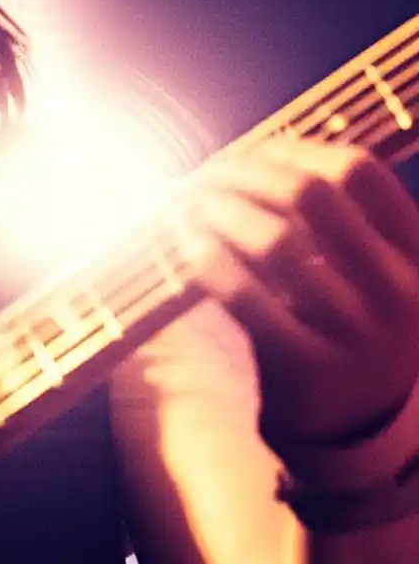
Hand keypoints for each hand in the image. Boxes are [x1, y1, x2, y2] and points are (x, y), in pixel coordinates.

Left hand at [183, 137, 418, 466]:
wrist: (356, 428)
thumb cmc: (345, 326)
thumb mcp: (364, 271)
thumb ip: (327, 221)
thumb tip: (245, 158)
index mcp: (415, 250)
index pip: (355, 170)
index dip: (291, 150)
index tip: (244, 154)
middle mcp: (397, 286)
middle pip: (311, 196)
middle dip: (245, 176)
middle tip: (202, 178)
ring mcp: (356, 329)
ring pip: (276, 242)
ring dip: (219, 213)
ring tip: (184, 206)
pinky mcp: (308, 363)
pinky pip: (245, 296)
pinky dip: (208, 260)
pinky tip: (187, 245)